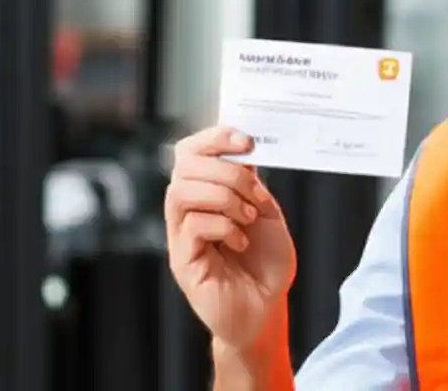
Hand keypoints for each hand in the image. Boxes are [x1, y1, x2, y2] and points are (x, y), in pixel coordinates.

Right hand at [165, 126, 296, 349]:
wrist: (266, 309)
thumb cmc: (265, 264)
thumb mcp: (266, 212)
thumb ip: (251, 183)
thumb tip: (243, 151)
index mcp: (206, 192)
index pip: (191, 151)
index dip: (214, 137)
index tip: (246, 140)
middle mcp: (187, 210)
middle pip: (183, 165)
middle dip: (226, 170)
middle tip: (255, 192)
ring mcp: (181, 234)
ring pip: (182, 191)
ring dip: (224, 197)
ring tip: (248, 217)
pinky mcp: (182, 260)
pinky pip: (192, 224)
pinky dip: (223, 225)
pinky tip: (241, 242)